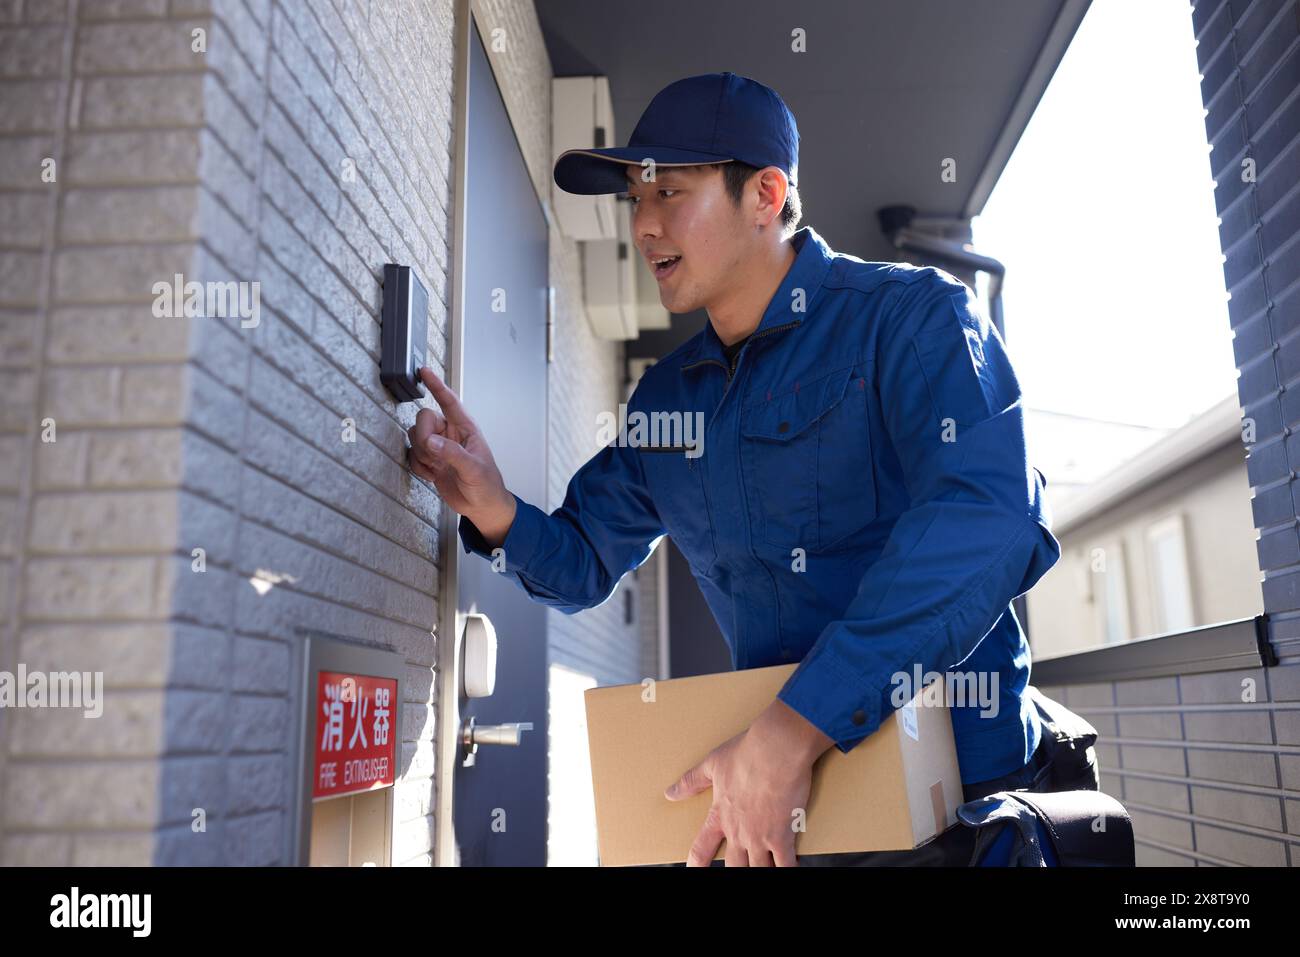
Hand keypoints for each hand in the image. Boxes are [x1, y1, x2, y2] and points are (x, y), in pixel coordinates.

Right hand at [407, 367, 514, 542]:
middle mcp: (450, 434)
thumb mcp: (473, 469)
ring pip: (415, 436)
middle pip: (424, 419)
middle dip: (423, 437)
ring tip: (437, 468)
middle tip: (434, 455)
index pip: (449, 401)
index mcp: (466, 429)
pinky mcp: (430, 460)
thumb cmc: (486, 486)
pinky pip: (413, 455)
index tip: (424, 370)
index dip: (436, 385)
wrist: (481, 507)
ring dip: (421, 454)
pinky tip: (433, 475)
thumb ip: (451, 453)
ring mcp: (439, 447)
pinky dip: (419, 466)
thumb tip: (430, 442)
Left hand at [665, 703, 827, 866]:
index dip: (696, 864)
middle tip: (739, 866)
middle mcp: (738, 832)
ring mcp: (760, 837)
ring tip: (765, 865)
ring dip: (762, 869)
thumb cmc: (746, 753)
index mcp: (720, 816)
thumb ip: (691, 781)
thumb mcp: (712, 764)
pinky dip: (788, 868)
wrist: (775, 749)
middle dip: (736, 870)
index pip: (701, 848)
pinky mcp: (783, 836)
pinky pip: (785, 864)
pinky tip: (791, 867)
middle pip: (734, 867)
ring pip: (759, 869)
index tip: (693, 870)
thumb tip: (670, 793)